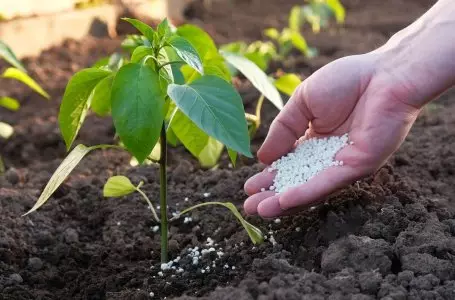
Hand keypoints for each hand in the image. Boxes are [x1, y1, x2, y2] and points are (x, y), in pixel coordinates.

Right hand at [244, 53, 421, 217]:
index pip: (287, 164)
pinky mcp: (358, 167)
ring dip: (285, 201)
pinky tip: (284, 200)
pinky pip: (327, 183)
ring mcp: (343, 165)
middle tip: (249, 208)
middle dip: (272, 195)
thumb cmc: (346, 81)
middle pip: (296, 182)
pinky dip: (305, 193)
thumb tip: (261, 157)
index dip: (269, 176)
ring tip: (260, 211)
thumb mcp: (302, 102)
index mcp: (314, 140)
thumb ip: (283, 130)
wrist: (384, 74)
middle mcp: (328, 157)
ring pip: (310, 189)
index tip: (248, 187)